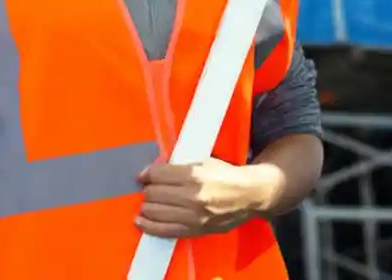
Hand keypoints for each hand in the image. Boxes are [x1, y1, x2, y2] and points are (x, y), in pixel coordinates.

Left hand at [134, 158, 281, 237]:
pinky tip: (141, 221)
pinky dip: (149, 226)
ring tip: (148, 203)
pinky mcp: (196, 230)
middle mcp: (192, 196)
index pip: (157, 175)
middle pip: (153, 194)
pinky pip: (165, 230)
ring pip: (155, 211)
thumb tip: (151, 171)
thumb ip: (178, 166)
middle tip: (149, 189)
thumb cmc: (226, 175)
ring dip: (147, 206)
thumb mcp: (203, 162)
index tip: (143, 176)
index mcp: (194, 175)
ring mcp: (194, 216)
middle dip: (148, 190)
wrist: (250, 196)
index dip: (147, 175)